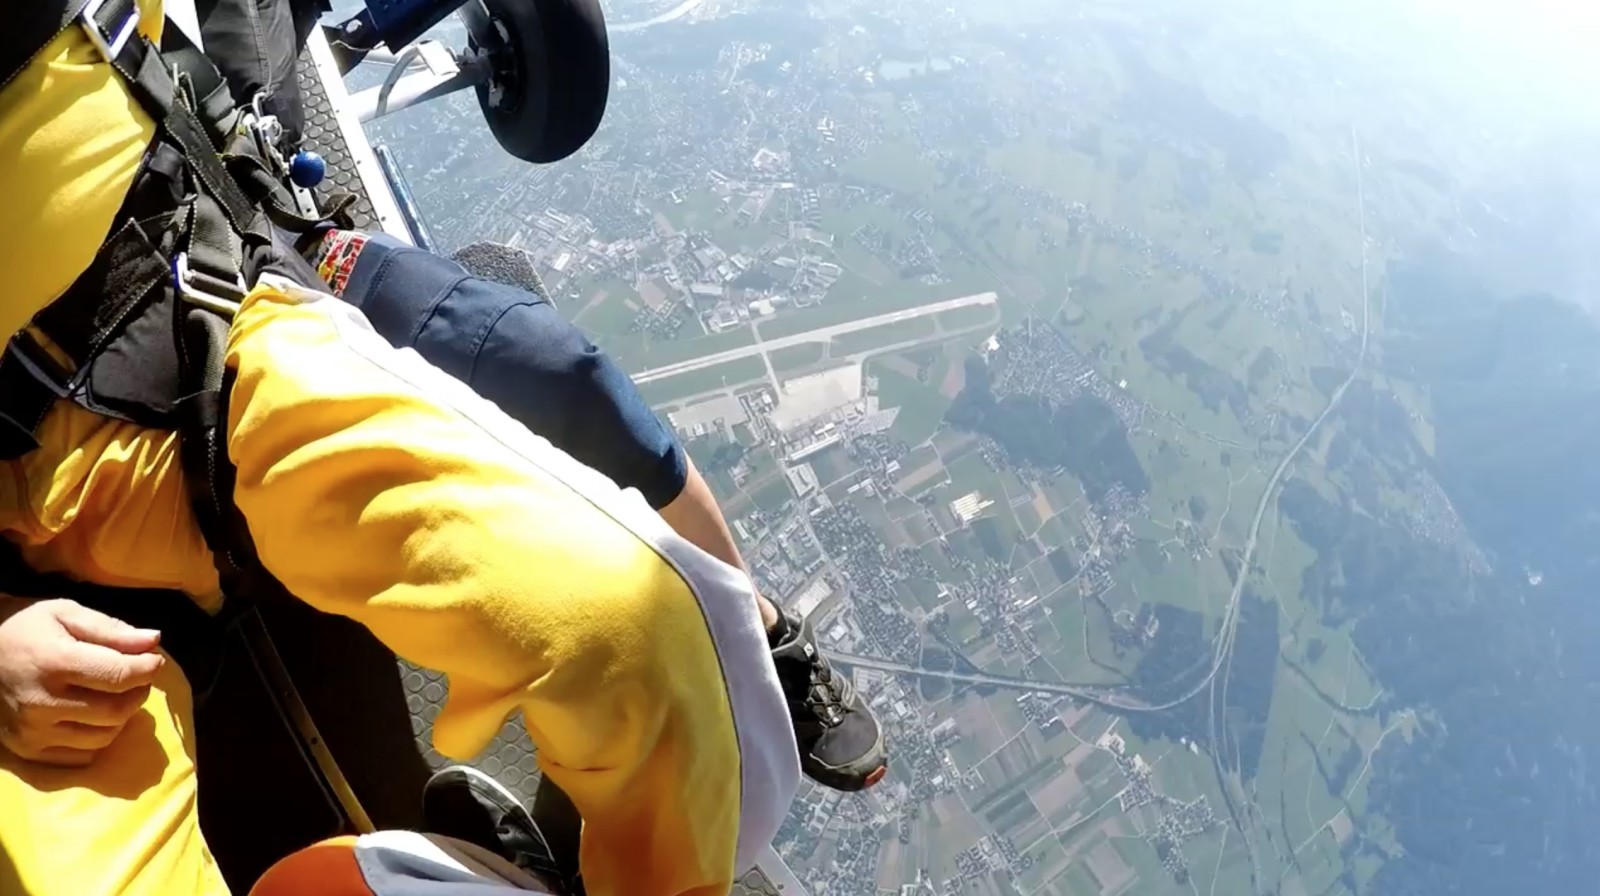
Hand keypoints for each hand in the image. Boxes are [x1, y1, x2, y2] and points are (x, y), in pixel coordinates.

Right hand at [0, 597, 165, 765]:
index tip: (155, 660)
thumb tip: (153, 641)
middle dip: (139, 692)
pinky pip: (83, 754)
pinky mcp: (29, 751)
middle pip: (117, 710)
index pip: (119, 676)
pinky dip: (98, 736)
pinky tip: (92, 715)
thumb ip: (111, 629)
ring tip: (116, 694)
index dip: (147, 668)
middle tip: (138, 677)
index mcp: (54, 663)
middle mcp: (42, 703)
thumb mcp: (66, 613)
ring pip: (104, 736)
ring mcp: (33, 732)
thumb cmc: (26, 629)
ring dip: (121, 716)